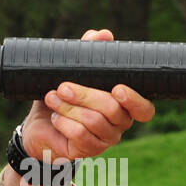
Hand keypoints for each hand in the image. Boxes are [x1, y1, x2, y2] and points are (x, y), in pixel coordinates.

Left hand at [20, 28, 155, 160]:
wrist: (40, 124)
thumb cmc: (62, 95)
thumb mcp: (73, 70)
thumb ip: (90, 53)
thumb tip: (104, 34)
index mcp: (124, 104)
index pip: (145, 109)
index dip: (135, 101)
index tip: (117, 88)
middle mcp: (120, 123)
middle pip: (112, 110)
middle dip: (85, 95)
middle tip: (63, 87)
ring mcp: (106, 139)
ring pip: (94, 122)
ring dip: (69, 108)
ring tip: (52, 98)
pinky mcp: (88, 151)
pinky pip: (81, 136)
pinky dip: (65, 123)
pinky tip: (55, 117)